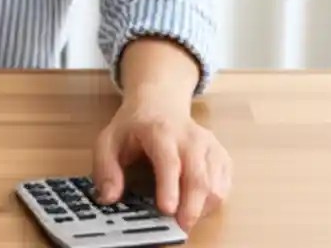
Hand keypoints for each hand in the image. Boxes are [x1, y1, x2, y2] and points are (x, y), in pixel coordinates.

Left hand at [92, 95, 230, 231]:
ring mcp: (210, 146)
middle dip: (191, 207)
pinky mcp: (221, 156)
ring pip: (215, 185)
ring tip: (184, 217)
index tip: (167, 210)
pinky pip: (224, 185)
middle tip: (179, 228)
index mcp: (159, 131)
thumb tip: (109, 198)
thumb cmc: (134, 127)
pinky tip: (196, 205)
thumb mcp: (108, 141)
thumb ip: (105, 169)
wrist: (160, 104)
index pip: (169, 161)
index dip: (169, 187)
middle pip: (198, 177)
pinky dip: (212, 202)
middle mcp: (190, 137)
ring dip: (202, 208)